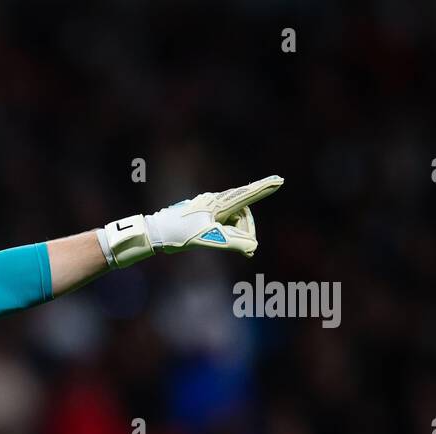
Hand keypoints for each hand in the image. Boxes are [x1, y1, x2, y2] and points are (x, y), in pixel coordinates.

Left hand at [144, 175, 283, 256]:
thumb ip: (232, 243)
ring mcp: (209, 208)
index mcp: (218, 203)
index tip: (279, 180)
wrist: (156, 232)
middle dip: (247, 231)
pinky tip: (223, 241)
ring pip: (233, 220)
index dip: (264, 188)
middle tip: (248, 251)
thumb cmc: (179, 232)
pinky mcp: (203, 216)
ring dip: (237, 234)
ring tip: (236, 249)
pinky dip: (229, 234)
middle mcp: (215, 202)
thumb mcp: (207, 238)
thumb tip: (253, 247)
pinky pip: (224, 223)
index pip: (247, 194)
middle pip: (243, 213)